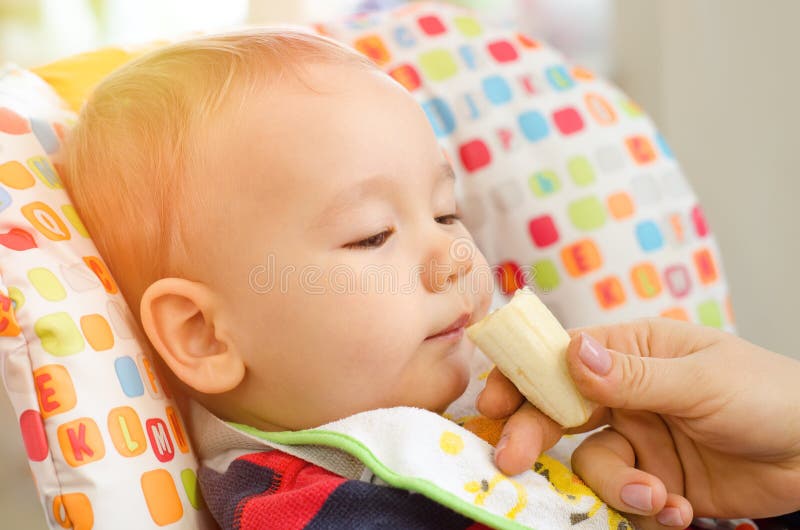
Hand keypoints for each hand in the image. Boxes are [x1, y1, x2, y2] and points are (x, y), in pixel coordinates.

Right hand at [477, 318, 799, 528]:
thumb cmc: (769, 395)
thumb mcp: (701, 381)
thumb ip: (633, 374)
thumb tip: (571, 355)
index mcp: (632, 350)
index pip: (563, 358)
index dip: (523, 376)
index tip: (491, 403)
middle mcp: (625, 393)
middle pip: (559, 412)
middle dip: (535, 436)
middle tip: (512, 461)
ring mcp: (639, 439)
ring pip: (591, 464)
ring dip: (616, 486)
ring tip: (655, 498)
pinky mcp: (655, 481)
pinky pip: (624, 498)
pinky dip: (645, 509)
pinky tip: (679, 510)